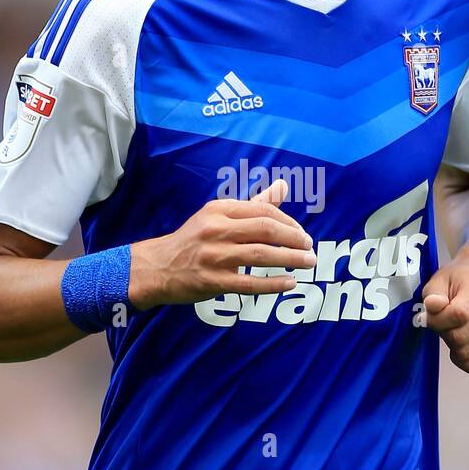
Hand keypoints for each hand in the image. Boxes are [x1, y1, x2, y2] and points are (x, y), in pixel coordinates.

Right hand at [128, 179, 315, 309]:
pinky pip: (249, 283)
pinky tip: (290, 282)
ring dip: (290, 259)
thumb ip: (254, 203)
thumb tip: (283, 186)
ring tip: (308, 262)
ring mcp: (213, 256)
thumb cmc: (194, 240)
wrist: (157, 267)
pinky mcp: (212, 280)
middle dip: (294, 238)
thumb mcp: (219, 215)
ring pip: (260, 255)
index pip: (263, 211)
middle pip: (265, 229)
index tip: (302, 234)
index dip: (289, 222)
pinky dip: (272, 283)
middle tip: (311, 247)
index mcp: (219, 210)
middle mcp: (216, 229)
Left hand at [420, 257, 468, 374]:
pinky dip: (462, 359)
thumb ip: (433, 296)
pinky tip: (460, 343)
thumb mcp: (439, 281)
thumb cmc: (457, 281)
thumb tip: (432, 306)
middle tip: (441, 321)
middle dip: (442, 332)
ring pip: (465, 354)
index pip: (458, 315)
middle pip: (459, 338)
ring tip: (453, 327)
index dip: (437, 319)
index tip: (431, 313)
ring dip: (451, 345)